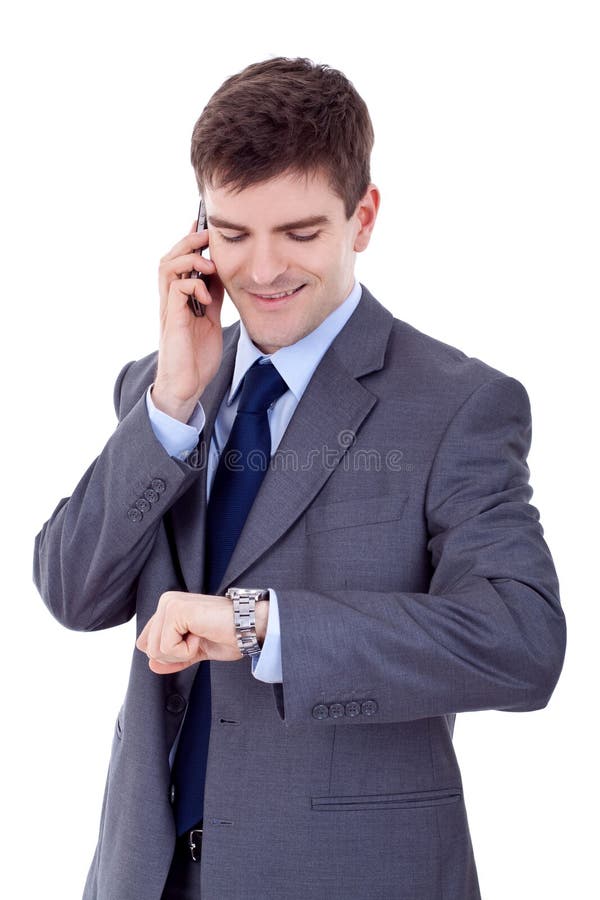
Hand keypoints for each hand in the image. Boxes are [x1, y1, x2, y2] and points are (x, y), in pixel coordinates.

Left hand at [136, 591, 268, 673]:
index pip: (146, 642)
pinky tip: (202, 635)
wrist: (250, 627)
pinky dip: (187, 651)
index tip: (195, 643)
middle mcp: (166, 601)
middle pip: (148, 649)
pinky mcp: (176, 610)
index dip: (169, 655)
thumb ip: (173, 657)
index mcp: (169, 608)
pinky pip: (167, 647)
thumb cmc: (229, 635)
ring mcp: (170, 604)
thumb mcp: (195, 650)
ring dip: (182, 653)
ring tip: (202, 636)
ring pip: (156, 650)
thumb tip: (151, 666)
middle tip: (200, 639)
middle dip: (175, 656)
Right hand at [153, 223, 224, 421]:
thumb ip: (213, 297)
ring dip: (189, 259)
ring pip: (167, 268)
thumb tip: (221, 274)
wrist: (187, 386)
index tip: (203, 224)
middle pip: (168, 258)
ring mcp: (169, 309)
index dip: (190, 241)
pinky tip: (206, 293)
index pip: (180, 261)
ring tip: (208, 264)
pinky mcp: (172, 321)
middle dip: (188, 241)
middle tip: (207, 235)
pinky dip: (192, 285)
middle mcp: (170, 300)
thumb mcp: (211, 319)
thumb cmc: (196, 357)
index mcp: (180, 299)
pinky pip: (176, 291)